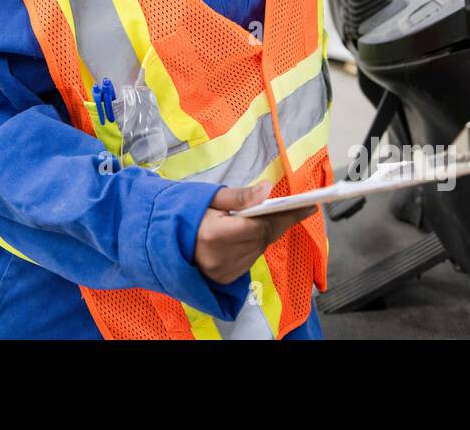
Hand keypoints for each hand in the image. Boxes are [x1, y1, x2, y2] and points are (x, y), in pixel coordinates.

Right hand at [193, 181, 318, 284]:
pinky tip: (250, 232)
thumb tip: (268, 190)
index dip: (286, 215)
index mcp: (214, 235)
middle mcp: (220, 259)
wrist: (160, 237)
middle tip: (297, 207)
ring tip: (270, 217)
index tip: (309, 206)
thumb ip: (239, 196)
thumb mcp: (208, 197)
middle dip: (280, 220)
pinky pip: (251, 258)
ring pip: (259, 249)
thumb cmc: (184, 212)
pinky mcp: (224, 279)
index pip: (260, 225)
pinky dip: (255, 244)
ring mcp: (222, 272)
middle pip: (263, 238)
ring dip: (266, 232)